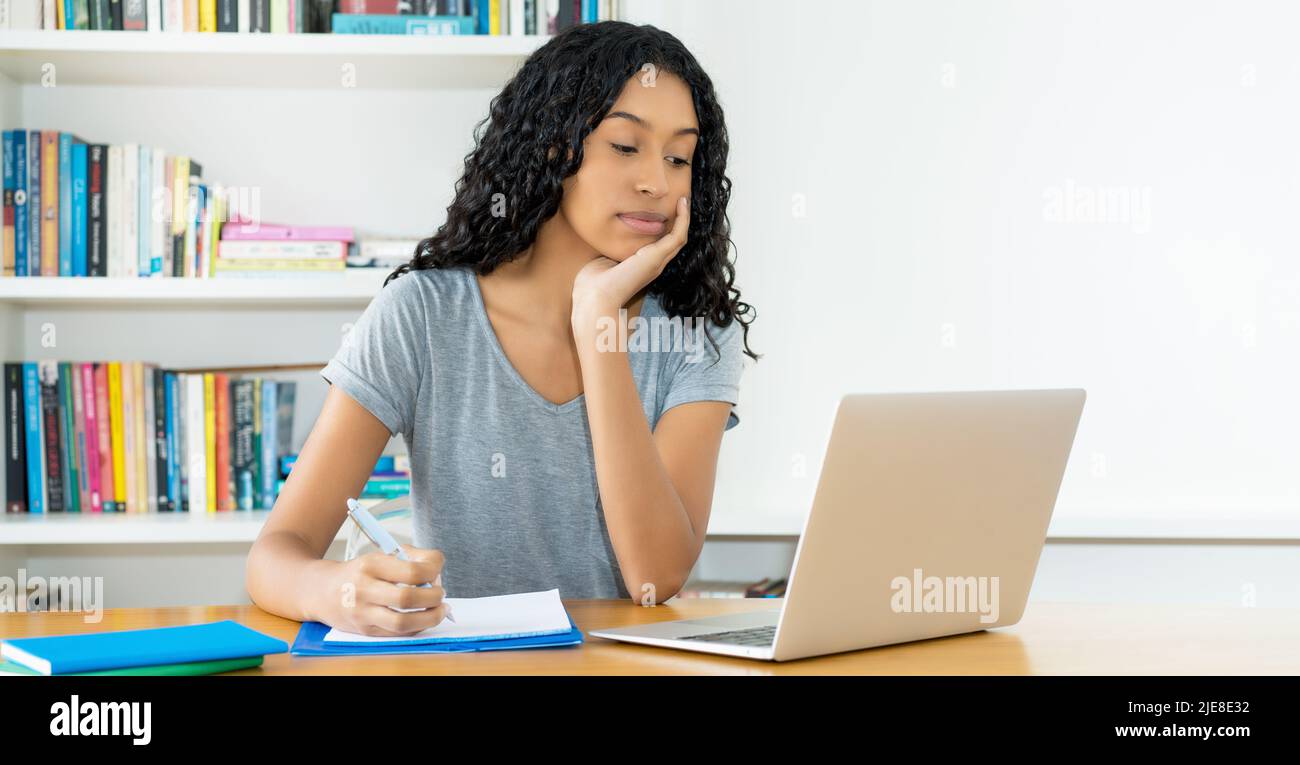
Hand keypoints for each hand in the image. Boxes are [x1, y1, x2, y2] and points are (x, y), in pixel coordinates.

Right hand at [313, 544, 450, 636]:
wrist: (320, 591)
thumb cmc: (359, 572)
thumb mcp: (378, 556)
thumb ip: (408, 560)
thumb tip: (436, 574)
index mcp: (371, 565)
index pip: (412, 570)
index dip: (434, 569)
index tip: (438, 568)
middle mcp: (364, 589)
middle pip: (408, 598)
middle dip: (434, 597)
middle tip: (441, 594)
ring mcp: (363, 613)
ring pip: (403, 623)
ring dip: (430, 618)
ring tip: (440, 610)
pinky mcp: (365, 631)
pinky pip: (398, 633)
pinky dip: (418, 627)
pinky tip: (424, 619)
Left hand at [572, 195, 689, 326]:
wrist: (596, 296)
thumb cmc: (594, 283)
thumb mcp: (604, 259)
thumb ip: (611, 248)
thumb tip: (607, 233)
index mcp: (643, 266)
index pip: (661, 245)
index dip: (666, 227)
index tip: (666, 209)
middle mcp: (655, 265)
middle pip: (675, 240)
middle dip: (680, 221)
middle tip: (683, 201)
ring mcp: (658, 262)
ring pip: (680, 237)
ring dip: (685, 218)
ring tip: (685, 200)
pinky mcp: (658, 257)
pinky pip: (678, 235)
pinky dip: (683, 219)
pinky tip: (682, 204)